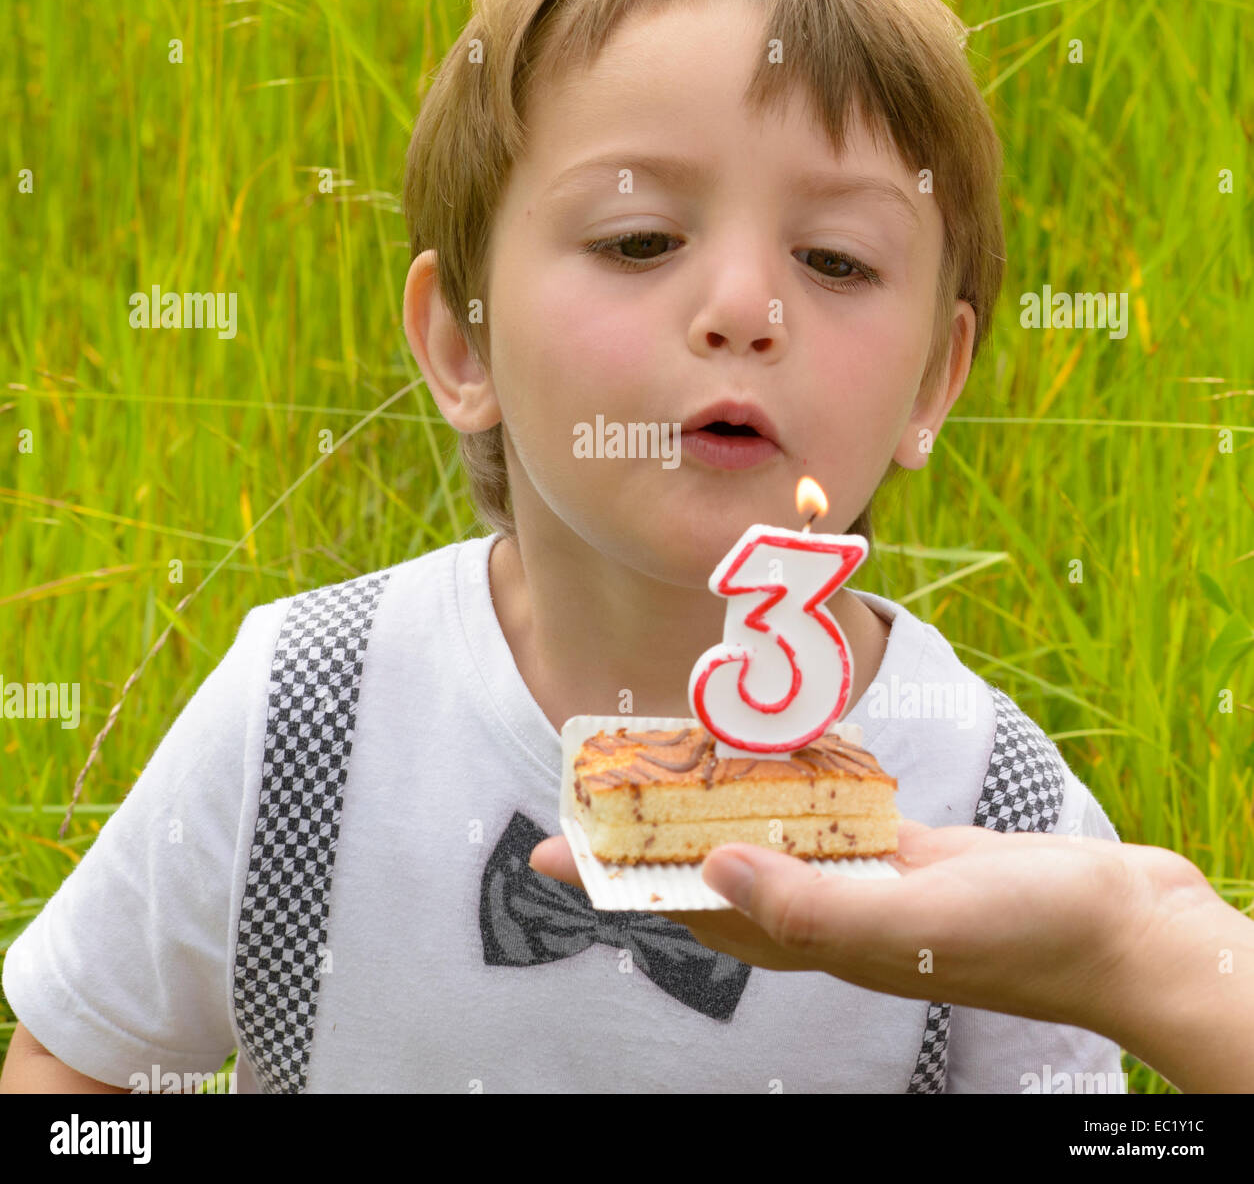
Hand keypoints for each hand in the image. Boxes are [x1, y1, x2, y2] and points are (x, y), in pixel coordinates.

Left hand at [529, 820, 1214, 1030]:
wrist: (1119, 928)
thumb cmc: (1024, 934)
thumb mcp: (913, 920)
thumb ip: (812, 903)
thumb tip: (716, 872)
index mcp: (814, 938)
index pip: (686, 908)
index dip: (615, 881)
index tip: (551, 850)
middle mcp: (825, 911)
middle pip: (710, 871)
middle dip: (648, 836)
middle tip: (595, 791)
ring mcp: (865, 880)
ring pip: (767, 840)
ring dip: (714, 807)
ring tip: (665, 768)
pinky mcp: (905, 853)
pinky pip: (827, 817)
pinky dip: (790, 788)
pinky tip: (773, 757)